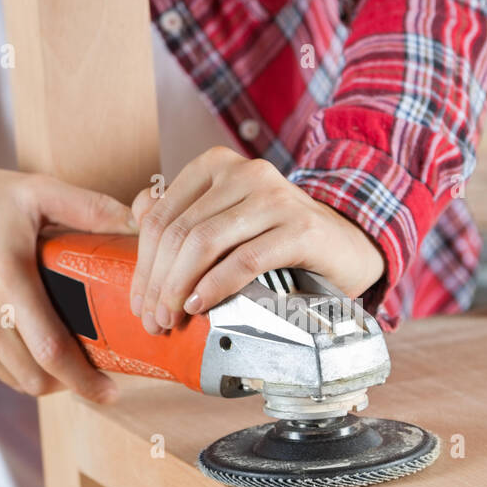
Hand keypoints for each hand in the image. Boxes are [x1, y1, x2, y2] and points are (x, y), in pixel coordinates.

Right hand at [0, 163, 133, 400]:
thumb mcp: (35, 191)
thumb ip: (90, 208)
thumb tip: (138, 224)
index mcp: (6, 281)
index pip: (52, 352)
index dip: (85, 380)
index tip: (111, 391)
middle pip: (35, 378)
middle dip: (70, 384)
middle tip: (95, 373)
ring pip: (14, 378)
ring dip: (43, 377)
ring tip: (65, 357)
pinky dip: (15, 365)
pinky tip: (28, 341)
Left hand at [129, 146, 384, 333]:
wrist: (348, 245)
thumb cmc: (280, 238)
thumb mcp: (228, 220)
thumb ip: (183, 213)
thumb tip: (137, 213)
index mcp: (217, 166)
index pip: (160, 216)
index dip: (142, 264)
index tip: (138, 303)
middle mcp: (245, 172)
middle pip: (178, 232)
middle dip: (158, 283)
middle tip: (153, 320)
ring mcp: (275, 198)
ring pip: (204, 243)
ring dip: (179, 289)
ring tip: (172, 319)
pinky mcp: (300, 229)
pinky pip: (244, 260)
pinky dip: (215, 287)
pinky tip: (201, 306)